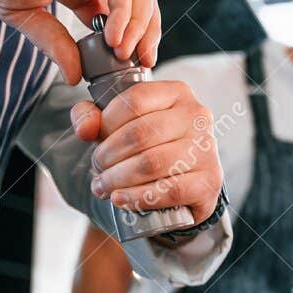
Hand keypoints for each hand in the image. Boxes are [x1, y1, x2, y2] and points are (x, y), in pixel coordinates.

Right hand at [0, 0, 159, 81]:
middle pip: (141, 8)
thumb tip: (74, 77)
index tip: (126, 72)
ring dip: (140, 28)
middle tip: (140, 66)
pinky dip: (124, 12)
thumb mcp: (24, 14)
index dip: (129, 47)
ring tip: (126, 55)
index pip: (121, 22)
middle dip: (145, 39)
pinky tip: (113, 37)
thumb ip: (52, 43)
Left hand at [71, 81, 221, 224]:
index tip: (95, 140)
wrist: (182, 184)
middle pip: (140, 134)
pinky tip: (119, 199)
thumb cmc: (149, 147)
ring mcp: (206, 150)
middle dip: (108, 155)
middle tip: (97, 169)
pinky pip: (168, 190)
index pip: (134, 100)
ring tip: (103, 186)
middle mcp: (197, 116)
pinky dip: (137, 197)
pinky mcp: (208, 182)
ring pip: (151, 163)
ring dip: (118, 178)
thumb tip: (84, 128)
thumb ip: (92, 117)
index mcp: (177, 93)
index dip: (106, 123)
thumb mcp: (119, 125)